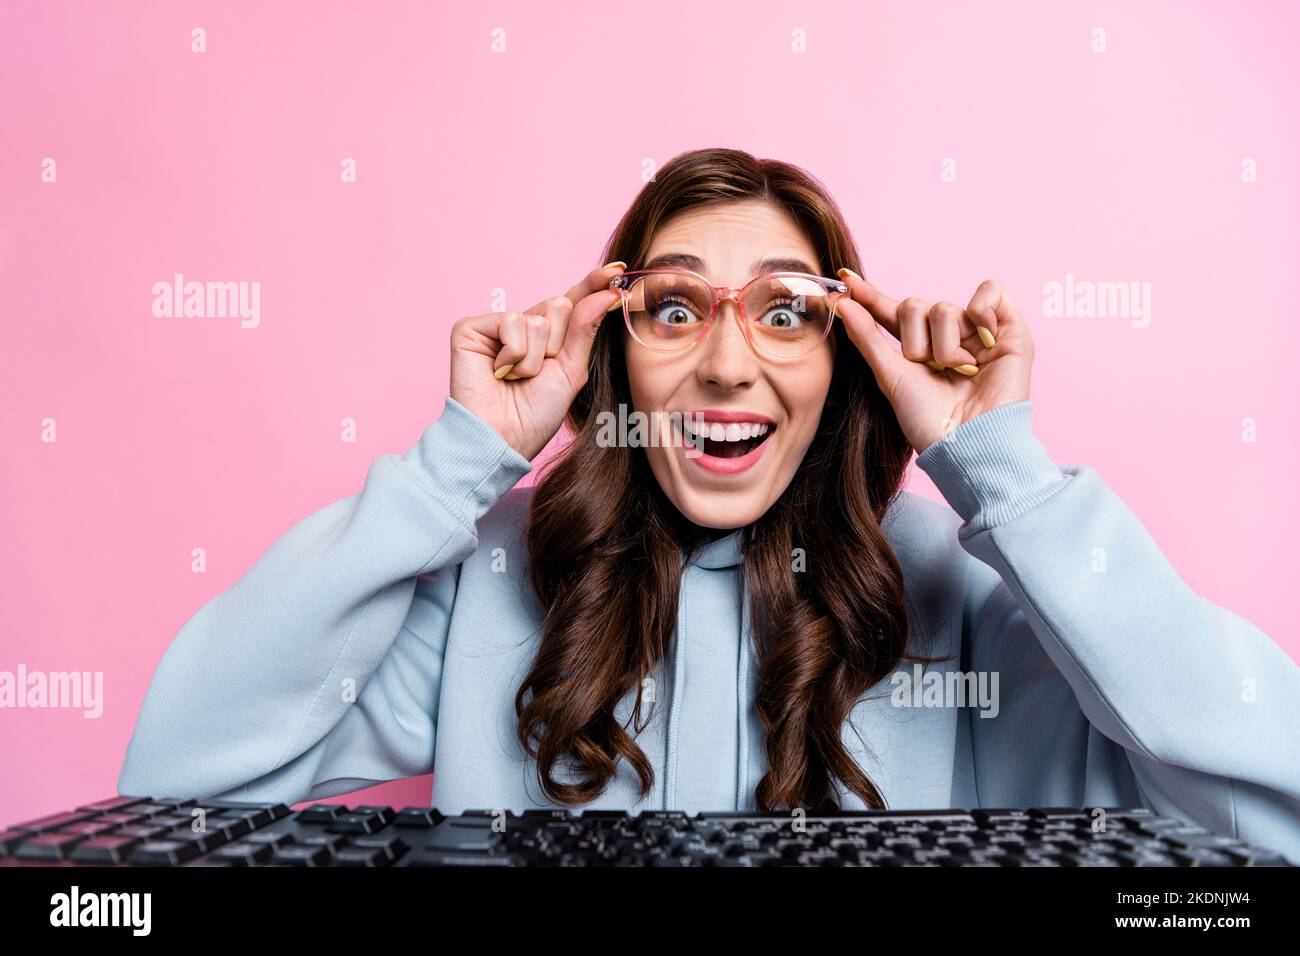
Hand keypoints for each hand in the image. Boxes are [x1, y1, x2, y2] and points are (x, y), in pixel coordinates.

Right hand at [449, 262, 624, 459]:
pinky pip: (511, 321)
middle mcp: (523, 325)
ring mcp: (496, 325)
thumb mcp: (571, 372)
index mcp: (548, 336)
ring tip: (515, 378)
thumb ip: (586, 330)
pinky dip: (512, 353)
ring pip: (537, 317)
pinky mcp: (471, 327)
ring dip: (534, 357)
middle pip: (559, 305)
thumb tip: (607, 291)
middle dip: (556, 344)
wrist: (501, 439)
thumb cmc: (534, 414)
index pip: (574, 302)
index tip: (617, 270)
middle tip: (537, 373)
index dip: (593, 285)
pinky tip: (497, 371)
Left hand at [834, 271, 1033, 453]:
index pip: (892, 314)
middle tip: (933, 371)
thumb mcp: (890, 376)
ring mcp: (979, 333)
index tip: (845, 281)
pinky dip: (982, 310)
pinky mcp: (1010, 330)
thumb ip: (867, 337)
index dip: (871, 297)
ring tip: (961, 371)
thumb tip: (842, 301)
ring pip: (944, 308)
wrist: (968, 441)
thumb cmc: (929, 420)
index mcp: (921, 349)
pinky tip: (982, 339)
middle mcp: (950, 337)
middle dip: (916, 342)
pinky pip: (990, 292)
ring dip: (946, 346)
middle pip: (915, 307)